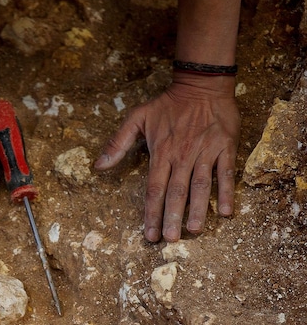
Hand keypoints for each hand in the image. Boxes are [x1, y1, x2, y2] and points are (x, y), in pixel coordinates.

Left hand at [95, 73, 238, 241]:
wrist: (201, 85)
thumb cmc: (167, 104)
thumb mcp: (136, 118)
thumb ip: (117, 143)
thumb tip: (98, 166)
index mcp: (161, 153)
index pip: (154, 188)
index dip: (150, 212)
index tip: (148, 234)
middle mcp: (182, 156)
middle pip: (176, 192)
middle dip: (172, 217)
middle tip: (169, 239)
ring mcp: (205, 153)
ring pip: (200, 186)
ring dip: (198, 209)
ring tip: (195, 230)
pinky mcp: (224, 148)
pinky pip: (226, 173)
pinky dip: (227, 192)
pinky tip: (226, 211)